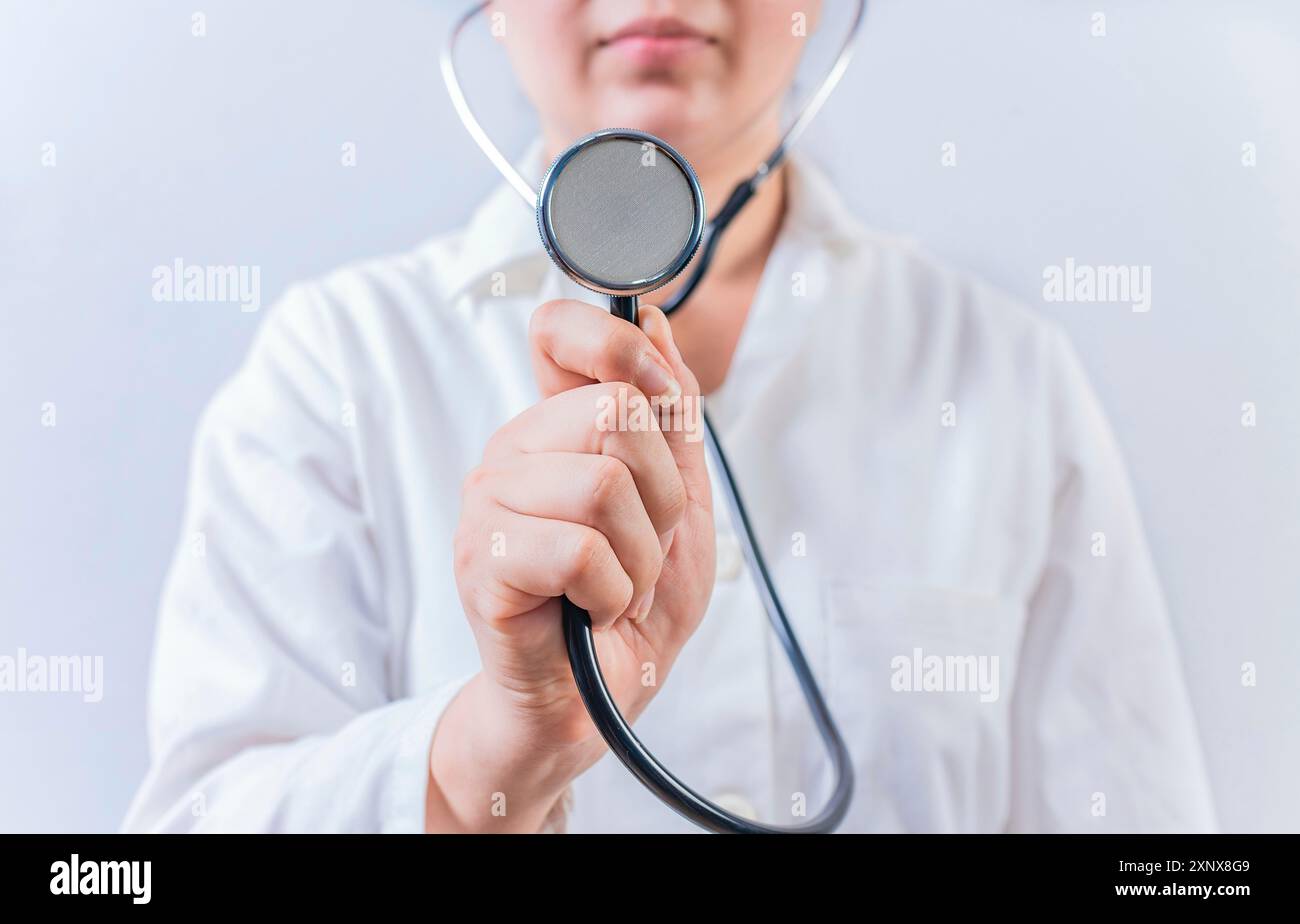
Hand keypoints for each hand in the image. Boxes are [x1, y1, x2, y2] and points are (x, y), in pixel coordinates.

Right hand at [429, 299, 714, 831]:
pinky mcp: (479, 561)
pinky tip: (593, 610)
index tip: (662, 402)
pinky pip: (578, 548)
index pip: (557, 329)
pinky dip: (611, 591)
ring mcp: (487, 503)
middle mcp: (512, 451)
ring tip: (618, 587)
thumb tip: (657, 321)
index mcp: (554, 427)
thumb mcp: (681, 501)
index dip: (619, 347)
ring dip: (640, 556)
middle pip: (615, 413)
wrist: (595, 702)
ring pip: (601, 483)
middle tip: (642, 549)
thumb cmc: (630, 604)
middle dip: (663, 498)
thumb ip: (672, 415)